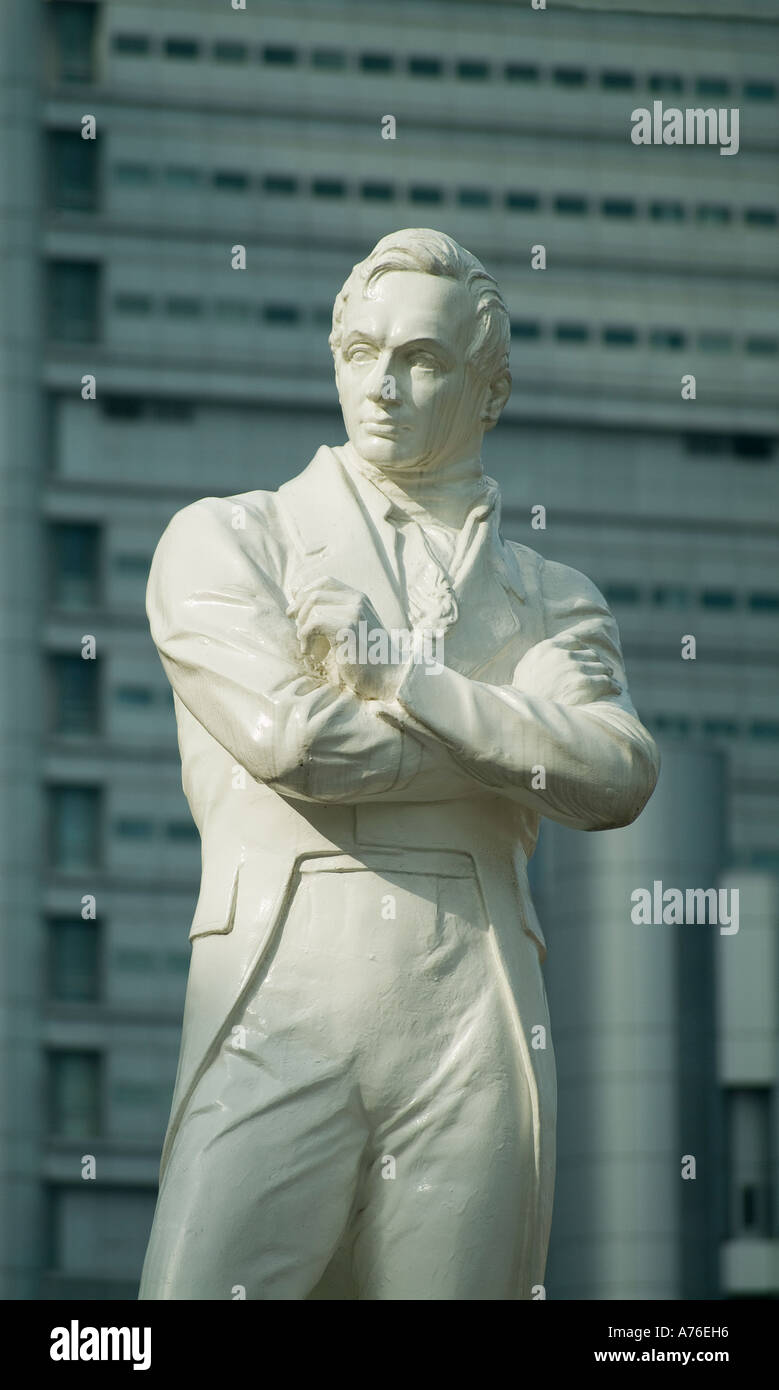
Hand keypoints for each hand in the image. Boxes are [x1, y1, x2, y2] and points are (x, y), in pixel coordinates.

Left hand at [286, 577, 407, 699]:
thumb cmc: (365, 655)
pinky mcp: (348, 629)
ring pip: (312, 609)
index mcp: (358, 597)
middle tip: (297, 629)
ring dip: (302, 628)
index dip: (304, 591)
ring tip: (307, 645)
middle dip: (299, 611)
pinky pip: (314, 624)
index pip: (325, 581)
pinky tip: (310, 653)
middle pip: (314, 594)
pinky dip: (305, 639)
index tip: (295, 610)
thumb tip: (295, 598)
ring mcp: (354, 613)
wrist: (387, 675)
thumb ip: (330, 613)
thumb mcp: (349, 627)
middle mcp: (357, 601)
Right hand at [511, 631, 621, 706]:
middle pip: (590, 654)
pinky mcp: (585, 684)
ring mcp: (575, 668)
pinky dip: (613, 686)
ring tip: (610, 681)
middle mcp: (562, 655)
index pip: (573, 642)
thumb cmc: (524, 697)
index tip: (586, 659)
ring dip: (606, 675)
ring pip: (601, 667)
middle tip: (601, 672)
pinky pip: (607, 681)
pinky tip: (616, 690)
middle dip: (596, 664)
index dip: (582, 651)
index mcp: (546, 648)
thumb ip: (540, 657)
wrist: (526, 715)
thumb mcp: (525, 669)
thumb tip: (554, 653)